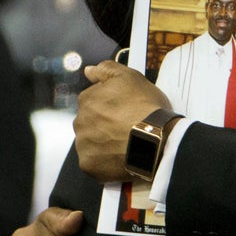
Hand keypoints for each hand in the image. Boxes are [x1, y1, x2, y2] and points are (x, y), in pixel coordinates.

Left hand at [74, 60, 171, 181]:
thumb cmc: (146, 107)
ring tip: (124, 144)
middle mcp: (79, 122)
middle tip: (126, 127)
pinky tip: (119, 157)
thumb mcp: (131, 77)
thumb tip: (88, 70)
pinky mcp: (88, 165)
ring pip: (90, 142)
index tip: (125, 110)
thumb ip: (107, 70)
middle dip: (103, 124)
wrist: (156, 140)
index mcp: (87, 99)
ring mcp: (83, 145)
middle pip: (89, 122)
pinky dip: (104, 161)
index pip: (92, 100)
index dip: (110, 105)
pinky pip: (93, 163)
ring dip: (102, 142)